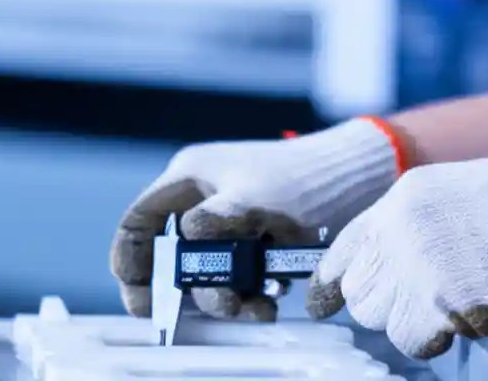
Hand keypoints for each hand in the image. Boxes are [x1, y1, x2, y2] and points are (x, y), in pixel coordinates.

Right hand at [110, 118, 404, 320]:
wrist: (357, 180)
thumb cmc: (302, 178)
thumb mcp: (255, 197)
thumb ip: (217, 218)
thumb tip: (188, 237)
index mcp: (190, 178)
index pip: (139, 220)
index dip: (130, 260)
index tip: (141, 297)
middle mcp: (202, 201)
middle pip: (173, 256)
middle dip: (189, 289)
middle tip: (213, 308)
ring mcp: (227, 224)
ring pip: (208, 273)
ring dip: (225, 296)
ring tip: (253, 309)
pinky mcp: (253, 243)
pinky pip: (238, 277)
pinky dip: (249, 294)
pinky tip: (269, 303)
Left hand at [307, 154, 487, 358]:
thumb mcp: (458, 190)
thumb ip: (417, 221)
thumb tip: (394, 258)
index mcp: (403, 200)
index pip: (345, 247)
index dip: (331, 281)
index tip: (323, 301)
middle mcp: (400, 232)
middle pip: (359, 291)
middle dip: (382, 305)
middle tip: (417, 307)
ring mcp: (417, 270)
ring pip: (383, 320)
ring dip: (413, 323)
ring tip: (454, 306)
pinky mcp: (440, 305)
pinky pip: (414, 340)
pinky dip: (436, 339)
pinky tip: (466, 319)